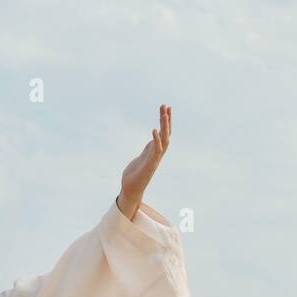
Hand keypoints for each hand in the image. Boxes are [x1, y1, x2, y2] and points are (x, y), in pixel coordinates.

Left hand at [117, 104, 170, 219]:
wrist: (130, 190)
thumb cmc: (134, 176)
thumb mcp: (141, 158)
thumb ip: (147, 150)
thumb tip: (151, 143)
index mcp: (154, 151)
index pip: (163, 133)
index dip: (165, 121)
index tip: (165, 108)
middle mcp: (157, 154)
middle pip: (165, 134)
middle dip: (166, 120)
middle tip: (165, 105)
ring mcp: (155, 159)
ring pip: (163, 140)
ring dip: (164, 127)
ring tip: (163, 113)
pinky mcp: (150, 165)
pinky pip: (156, 151)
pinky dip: (156, 140)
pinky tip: (154, 130)